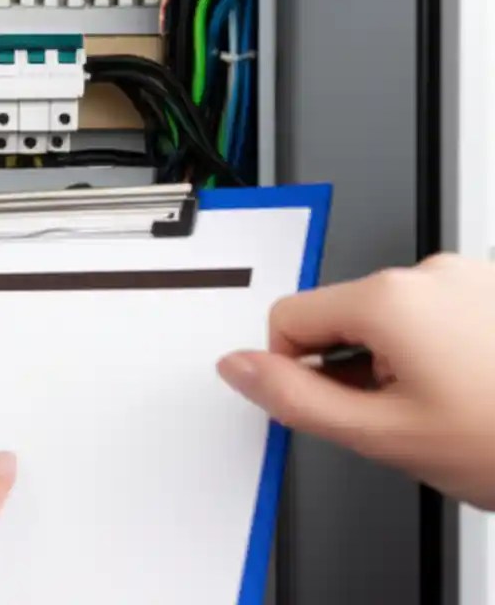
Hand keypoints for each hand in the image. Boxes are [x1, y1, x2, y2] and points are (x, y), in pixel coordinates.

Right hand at [218, 254, 494, 507]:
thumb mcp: (385, 436)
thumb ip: (295, 399)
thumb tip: (238, 368)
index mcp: (390, 299)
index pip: (287, 318)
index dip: (293, 370)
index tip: (330, 404)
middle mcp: (430, 273)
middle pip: (344, 316)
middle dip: (357, 368)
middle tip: (401, 419)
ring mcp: (472, 277)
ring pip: (395, 320)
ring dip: (403, 362)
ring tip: (451, 409)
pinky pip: (441, 315)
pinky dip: (445, 352)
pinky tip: (476, 391)